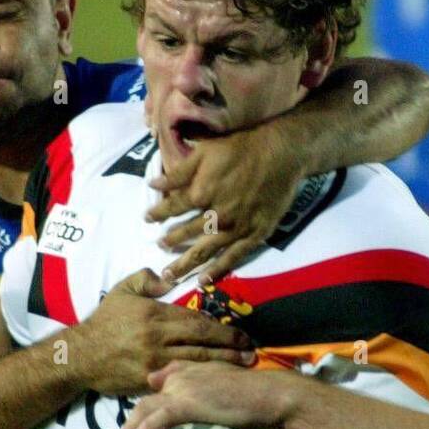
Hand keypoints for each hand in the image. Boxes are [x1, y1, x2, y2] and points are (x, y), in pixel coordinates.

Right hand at [71, 269, 253, 395]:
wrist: (81, 356)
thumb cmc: (104, 322)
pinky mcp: (149, 381)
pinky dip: (200, 380)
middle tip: (251, 350)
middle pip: (202, 342)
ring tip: (243, 365)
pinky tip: (216, 381)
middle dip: (230, 346)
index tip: (239, 331)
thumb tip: (168, 279)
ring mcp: (154, 361)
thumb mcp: (122, 291)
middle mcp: (158, 338)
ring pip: (196, 363)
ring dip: (223, 364)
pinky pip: (180, 380)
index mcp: (155, 315)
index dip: (220, 328)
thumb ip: (146, 280)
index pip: (195, 321)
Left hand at [117, 359, 299, 428]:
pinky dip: (146, 428)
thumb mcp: (215, 377)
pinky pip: (160, 417)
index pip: (154, 392)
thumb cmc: (247, 391)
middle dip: (130, 424)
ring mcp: (182, 390)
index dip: (142, 412)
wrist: (265, 394)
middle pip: (144, 402)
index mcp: (182, 371)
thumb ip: (189, 378)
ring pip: (146, 410)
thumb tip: (159, 381)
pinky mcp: (189, 404)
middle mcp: (177, 378)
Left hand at [148, 121, 305, 284]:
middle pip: (185, 234)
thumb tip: (152, 184)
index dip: (157, 214)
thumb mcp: (205, 151)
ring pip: (204, 251)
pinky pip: (232, 258)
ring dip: (185, 264)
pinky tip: (203, 280)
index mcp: (200, 193)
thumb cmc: (241, 148)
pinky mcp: (254, 236)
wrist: (280, 153)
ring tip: (170, 275)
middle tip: (158, 250)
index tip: (147, 219)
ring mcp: (235, 229)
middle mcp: (215, 216)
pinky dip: (216, 271)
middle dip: (169, 243)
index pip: (172, 208)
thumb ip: (178, 172)